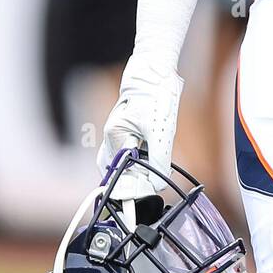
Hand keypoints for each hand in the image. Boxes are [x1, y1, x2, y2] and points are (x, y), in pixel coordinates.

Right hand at [97, 53, 183, 199]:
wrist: (156, 72)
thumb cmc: (156, 96)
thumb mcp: (161, 131)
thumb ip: (158, 159)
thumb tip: (155, 183)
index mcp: (114, 136)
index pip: (118, 172)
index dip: (129, 189)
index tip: (140, 200)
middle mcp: (111, 137)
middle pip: (117, 171)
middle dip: (131, 183)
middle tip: (147, 191)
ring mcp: (117, 134)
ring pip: (122, 164)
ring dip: (135, 173)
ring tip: (149, 178)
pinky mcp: (127, 132)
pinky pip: (128, 155)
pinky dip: (138, 163)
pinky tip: (149, 163)